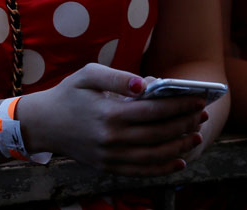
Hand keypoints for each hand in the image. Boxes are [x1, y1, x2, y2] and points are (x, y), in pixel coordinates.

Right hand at [17, 63, 208, 175]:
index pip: (154, 111)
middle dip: (184, 124)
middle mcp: (112, 140)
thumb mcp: (89, 74)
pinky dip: (163, 169)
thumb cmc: (69, 94)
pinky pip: (141, 172)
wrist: (43, 124)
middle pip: (158, 134)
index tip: (198, 99)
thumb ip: (119, 77)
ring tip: (196, 135)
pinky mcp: (108, 167)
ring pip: (154, 156)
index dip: (179, 106)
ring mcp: (110, 157)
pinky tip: (179, 162)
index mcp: (109, 114)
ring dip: (179, 147)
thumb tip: (145, 84)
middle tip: (203, 114)